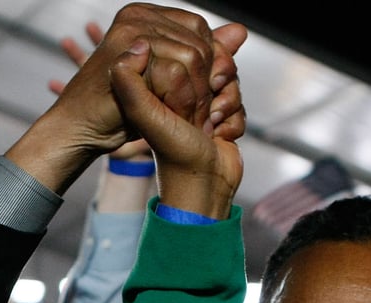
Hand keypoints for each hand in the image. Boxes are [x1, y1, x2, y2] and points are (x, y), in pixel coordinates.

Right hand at [6, 4, 241, 193]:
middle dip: (205, 82)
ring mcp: (130, 32)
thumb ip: (205, 54)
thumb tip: (241, 32)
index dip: (211, 62)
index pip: (200, 30)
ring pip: (191, 58)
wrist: (82, 129)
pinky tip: (174, 117)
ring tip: (186, 119)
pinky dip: (179, 102)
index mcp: (147, 15)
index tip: (207, 94)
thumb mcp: (170, 78)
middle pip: (199, 43)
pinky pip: (174, 75)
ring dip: (193, 96)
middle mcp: (138, 15)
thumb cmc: (121, 108)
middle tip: (199, 113)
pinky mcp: (125, 55)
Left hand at [110, 25, 247, 218]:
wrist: (204, 188)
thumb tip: (137, 45)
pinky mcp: (220, 119)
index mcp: (160, 84)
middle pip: (214, 62)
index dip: (202, 65)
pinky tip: (220, 137)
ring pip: (231, 82)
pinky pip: (239, 104)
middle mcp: (179, 92)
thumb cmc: (174, 154)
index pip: (190, 49)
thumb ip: (131, 82)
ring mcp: (201, 105)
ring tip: (212, 127)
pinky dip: (234, 120)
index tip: (198, 91)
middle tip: (207, 112)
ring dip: (228, 104)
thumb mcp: (145, 114)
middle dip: (219, 85)